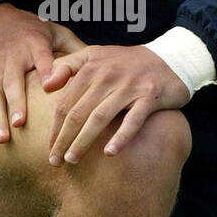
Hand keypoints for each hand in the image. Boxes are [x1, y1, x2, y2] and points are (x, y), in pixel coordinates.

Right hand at [0, 3, 86, 149]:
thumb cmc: (30, 30)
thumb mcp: (53, 31)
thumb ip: (74, 48)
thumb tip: (100, 66)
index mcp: (33, 45)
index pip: (41, 57)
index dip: (45, 70)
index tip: (48, 86)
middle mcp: (10, 57)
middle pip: (11, 81)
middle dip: (14, 103)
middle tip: (19, 124)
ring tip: (2, 140)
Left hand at [44, 44, 189, 164]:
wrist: (171, 58)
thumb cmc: (127, 63)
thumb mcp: (94, 55)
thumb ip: (67, 66)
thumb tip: (45, 86)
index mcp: (91, 67)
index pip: (66, 102)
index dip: (55, 127)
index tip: (49, 148)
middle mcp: (108, 76)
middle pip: (78, 112)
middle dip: (64, 138)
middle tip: (55, 161)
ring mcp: (129, 86)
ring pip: (100, 117)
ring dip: (83, 141)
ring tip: (72, 159)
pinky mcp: (150, 96)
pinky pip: (133, 120)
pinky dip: (121, 137)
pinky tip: (109, 153)